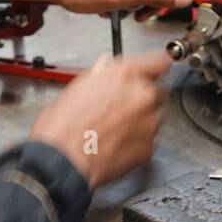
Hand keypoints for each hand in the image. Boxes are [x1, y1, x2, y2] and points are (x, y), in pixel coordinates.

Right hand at [29, 51, 170, 188]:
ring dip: (139, 122)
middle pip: (156, 92)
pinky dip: (136, 143)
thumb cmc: (64, 125)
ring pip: (152, 118)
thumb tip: (105, 68)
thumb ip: (101, 74)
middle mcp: (142, 95)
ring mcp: (149, 123)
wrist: (62, 159)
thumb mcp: (77, 88)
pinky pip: (147, 142)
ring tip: (113, 130)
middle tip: (119, 109)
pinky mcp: (149, 147)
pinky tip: (116, 145)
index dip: (157, 67)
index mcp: (125, 75)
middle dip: (142, 99)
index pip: (159, 62)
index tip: (157, 70)